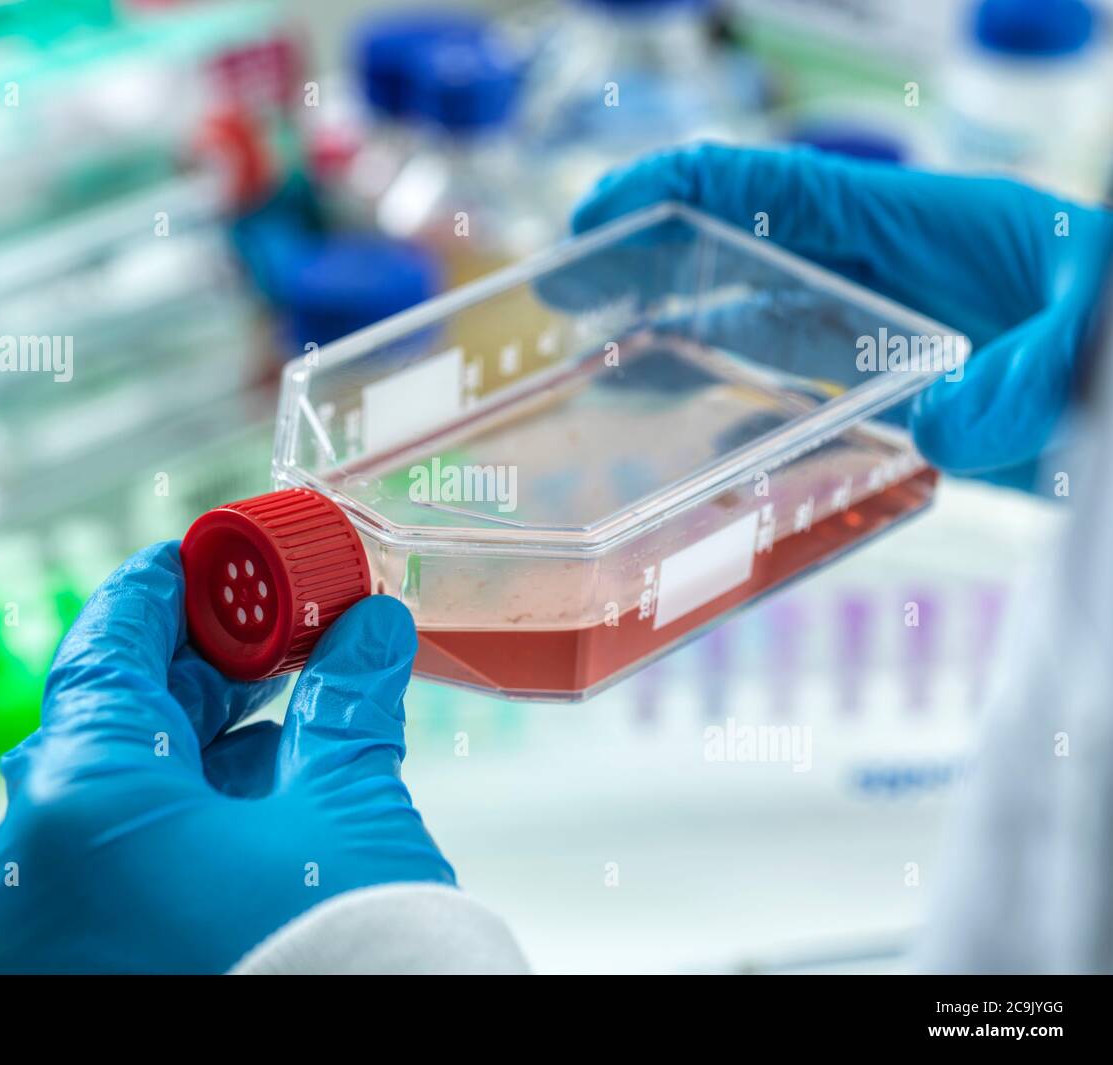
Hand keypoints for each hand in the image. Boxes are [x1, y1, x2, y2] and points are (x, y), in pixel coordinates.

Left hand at [0, 541, 452, 973]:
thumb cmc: (336, 970)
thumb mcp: (347, 812)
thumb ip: (349, 702)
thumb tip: (372, 630)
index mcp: (80, 806)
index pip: (105, 647)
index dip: (163, 590)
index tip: (202, 560)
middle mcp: (27, 872)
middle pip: (105, 722)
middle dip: (195, 672)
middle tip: (267, 637)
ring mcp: (37, 938)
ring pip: (106, 798)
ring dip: (192, 747)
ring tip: (280, 716)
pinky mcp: (66, 977)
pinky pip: (104, 866)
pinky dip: (172, 820)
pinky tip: (253, 801)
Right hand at [572, 143, 1112, 489]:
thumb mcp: (1095, 333)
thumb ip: (1030, 375)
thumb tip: (944, 429)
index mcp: (909, 223)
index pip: (768, 190)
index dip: (672, 191)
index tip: (593, 217)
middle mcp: (877, 270)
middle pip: (737, 251)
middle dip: (645, 262)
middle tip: (562, 292)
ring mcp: (881, 327)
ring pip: (753, 318)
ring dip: (676, 334)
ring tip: (601, 367)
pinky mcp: (896, 382)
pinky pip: (795, 381)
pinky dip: (737, 397)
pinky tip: (698, 429)